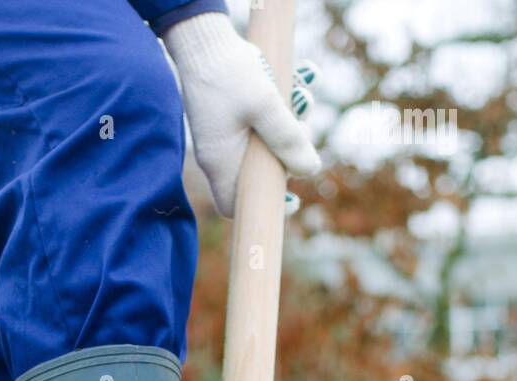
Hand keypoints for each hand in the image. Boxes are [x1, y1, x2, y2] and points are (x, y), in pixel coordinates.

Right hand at [164, 13, 320, 217]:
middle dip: (289, 152)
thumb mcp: (264, 105)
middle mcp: (221, 153)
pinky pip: (264, 120)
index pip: (236, 204)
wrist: (204, 37)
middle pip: (260, 172)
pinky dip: (283, 105)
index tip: (293, 198)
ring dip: (292, 121)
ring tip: (303, 95)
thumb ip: (287, 138)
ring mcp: (226, 134)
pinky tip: (300, 79)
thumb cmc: (228, 74)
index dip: (264, 206)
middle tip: (303, 127)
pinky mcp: (234, 114)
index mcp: (220, 162)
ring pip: (266, 143)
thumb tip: (311, 170)